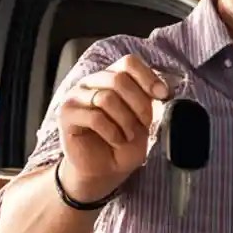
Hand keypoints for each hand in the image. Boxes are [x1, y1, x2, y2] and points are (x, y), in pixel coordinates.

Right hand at [56, 54, 171, 200]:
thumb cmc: (123, 143)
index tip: (162, 95)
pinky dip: (112, 132)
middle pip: (118, 78)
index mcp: (111, 77)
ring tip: (128, 135)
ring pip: (107, 98)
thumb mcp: (144, 120)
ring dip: (125, 121)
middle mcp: (92, 82)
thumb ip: (150, 101)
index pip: (128, 62)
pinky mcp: (67, 114)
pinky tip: (116, 140)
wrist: (104, 170)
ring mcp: (76, 96)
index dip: (148, 77)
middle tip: (144, 123)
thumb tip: (165, 87)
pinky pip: (94, 117)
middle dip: (139, 104)